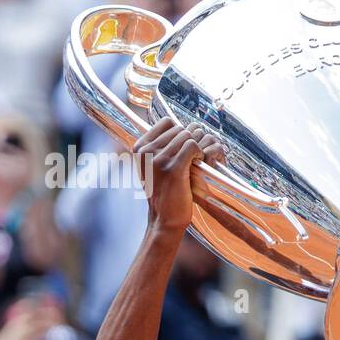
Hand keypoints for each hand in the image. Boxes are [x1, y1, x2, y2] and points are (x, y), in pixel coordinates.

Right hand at [133, 120, 223, 235]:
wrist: (165, 218)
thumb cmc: (164, 191)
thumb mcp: (151, 166)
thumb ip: (158, 146)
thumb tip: (173, 125)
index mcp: (139, 147)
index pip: (167, 122)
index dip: (180, 132)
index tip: (183, 148)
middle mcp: (146, 151)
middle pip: (179, 129)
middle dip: (190, 141)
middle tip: (192, 158)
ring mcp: (159, 159)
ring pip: (187, 136)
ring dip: (197, 148)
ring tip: (195, 162)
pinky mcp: (173, 168)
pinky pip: (193, 146)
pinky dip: (200, 153)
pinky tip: (198, 165)